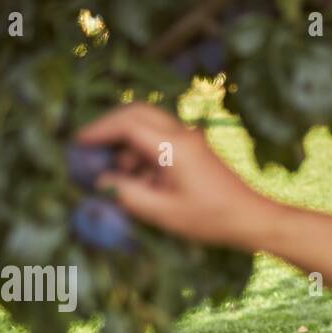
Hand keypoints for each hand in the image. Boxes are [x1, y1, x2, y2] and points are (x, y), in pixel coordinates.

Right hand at [75, 103, 262, 248]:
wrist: (252, 219)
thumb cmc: (211, 219)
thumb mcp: (163, 212)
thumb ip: (128, 195)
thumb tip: (101, 182)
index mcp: (173, 145)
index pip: (127, 124)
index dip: (98, 130)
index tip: (78, 142)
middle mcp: (181, 134)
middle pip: (137, 113)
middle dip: (110, 127)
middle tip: (90, 146)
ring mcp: (190, 140)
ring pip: (149, 126)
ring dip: (128, 145)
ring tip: (117, 176)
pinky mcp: (195, 150)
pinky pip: (162, 141)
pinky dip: (144, 153)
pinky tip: (140, 182)